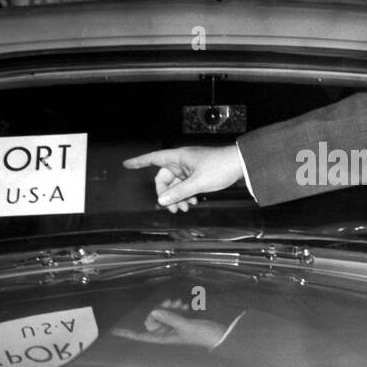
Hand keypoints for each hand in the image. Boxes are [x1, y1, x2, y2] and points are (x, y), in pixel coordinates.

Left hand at [112, 307, 226, 348]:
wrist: (220, 336)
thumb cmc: (203, 335)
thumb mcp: (186, 326)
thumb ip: (170, 318)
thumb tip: (154, 311)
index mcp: (165, 338)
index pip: (142, 336)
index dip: (128, 333)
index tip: (115, 331)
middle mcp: (167, 333)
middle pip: (152, 320)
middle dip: (159, 310)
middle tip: (172, 303)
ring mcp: (174, 328)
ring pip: (162, 315)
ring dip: (169, 307)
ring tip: (180, 303)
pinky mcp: (182, 322)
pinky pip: (172, 313)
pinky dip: (176, 308)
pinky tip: (185, 305)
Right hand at [123, 146, 243, 211]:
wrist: (240, 163)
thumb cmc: (220, 167)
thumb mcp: (197, 183)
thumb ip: (178, 192)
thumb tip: (162, 200)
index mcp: (178, 157)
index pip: (153, 159)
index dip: (138, 162)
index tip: (126, 164)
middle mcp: (182, 161)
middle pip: (165, 178)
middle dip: (167, 194)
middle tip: (173, 209)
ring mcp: (190, 167)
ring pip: (176, 184)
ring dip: (178, 196)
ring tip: (185, 208)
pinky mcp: (199, 172)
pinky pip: (186, 184)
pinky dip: (187, 194)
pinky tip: (193, 202)